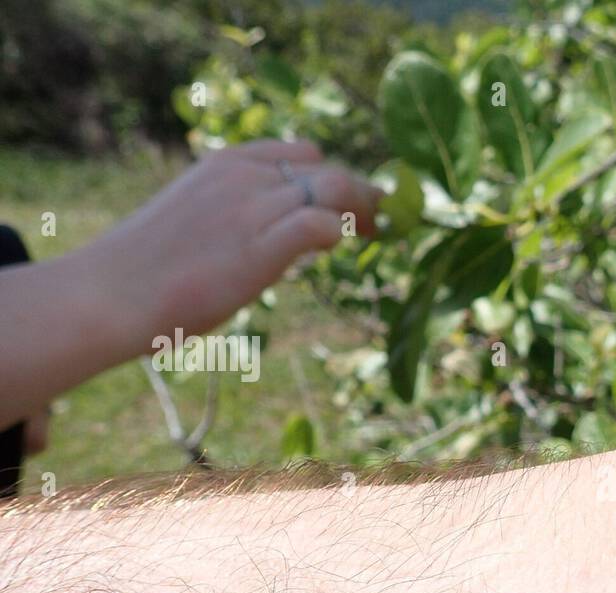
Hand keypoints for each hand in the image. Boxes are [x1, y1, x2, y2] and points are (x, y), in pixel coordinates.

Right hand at [87, 139, 379, 348]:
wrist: (111, 293)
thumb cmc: (148, 268)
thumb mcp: (197, 219)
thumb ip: (237, 214)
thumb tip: (274, 237)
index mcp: (227, 164)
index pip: (303, 153)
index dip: (334, 177)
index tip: (352, 205)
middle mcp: (245, 177)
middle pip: (328, 171)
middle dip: (362, 196)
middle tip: (379, 226)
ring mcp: (253, 209)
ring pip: (334, 189)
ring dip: (364, 213)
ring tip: (376, 235)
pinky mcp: (259, 246)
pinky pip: (320, 223)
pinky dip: (338, 232)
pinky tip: (336, 248)